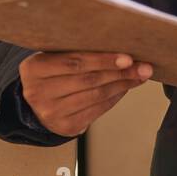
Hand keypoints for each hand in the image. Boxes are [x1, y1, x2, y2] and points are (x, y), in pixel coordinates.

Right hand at [18, 51, 152, 136]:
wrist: (35, 104)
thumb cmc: (51, 72)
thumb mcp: (53, 57)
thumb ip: (77, 50)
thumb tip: (118, 48)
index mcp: (33, 68)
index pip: (74, 62)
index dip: (103, 60)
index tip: (128, 58)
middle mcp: (38, 92)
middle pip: (88, 80)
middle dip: (120, 73)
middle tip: (143, 67)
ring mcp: (50, 112)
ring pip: (95, 96)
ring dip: (122, 85)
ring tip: (139, 76)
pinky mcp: (64, 127)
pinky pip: (96, 110)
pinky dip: (114, 98)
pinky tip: (125, 88)